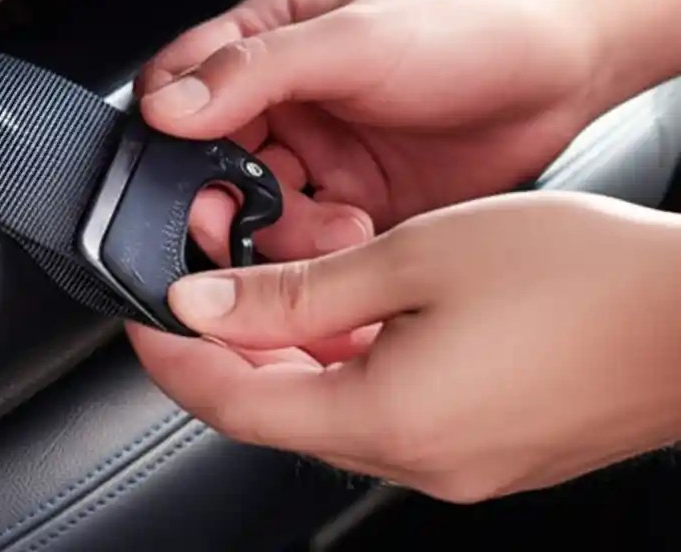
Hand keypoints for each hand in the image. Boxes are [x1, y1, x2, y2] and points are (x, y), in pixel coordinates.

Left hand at [127, 192, 680, 501]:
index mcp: (386, 419)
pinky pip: (385, 413)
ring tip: (269, 287)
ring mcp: (455, 465)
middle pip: (276, 412)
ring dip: (287, 356)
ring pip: (330, 411)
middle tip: (197, 287)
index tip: (138, 316)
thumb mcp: (417, 258)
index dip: (171, 358)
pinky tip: (351, 315)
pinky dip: (348, 367)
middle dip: (225, 352)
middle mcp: (415, 461)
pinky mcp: (485, 452)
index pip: (231, 402)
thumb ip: (298, 291)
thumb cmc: (585, 278)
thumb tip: (205, 304)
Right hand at [137, 0, 607, 260]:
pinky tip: (358, 240)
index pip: (175, 94)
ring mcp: (313, 160)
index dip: (167, 142)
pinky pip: (306, 246)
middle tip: (250, 222)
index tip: (188, 178)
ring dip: (286, 235)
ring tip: (341, 226)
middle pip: (207, 170)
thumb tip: (166, 106)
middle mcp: (278, 105)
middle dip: (227, 206)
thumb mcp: (352, 41)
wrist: (561, 73)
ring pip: (255, 217)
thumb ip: (253, 71)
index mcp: (262, 45)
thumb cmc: (464, 31)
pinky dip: (322, 256)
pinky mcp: (347, 206)